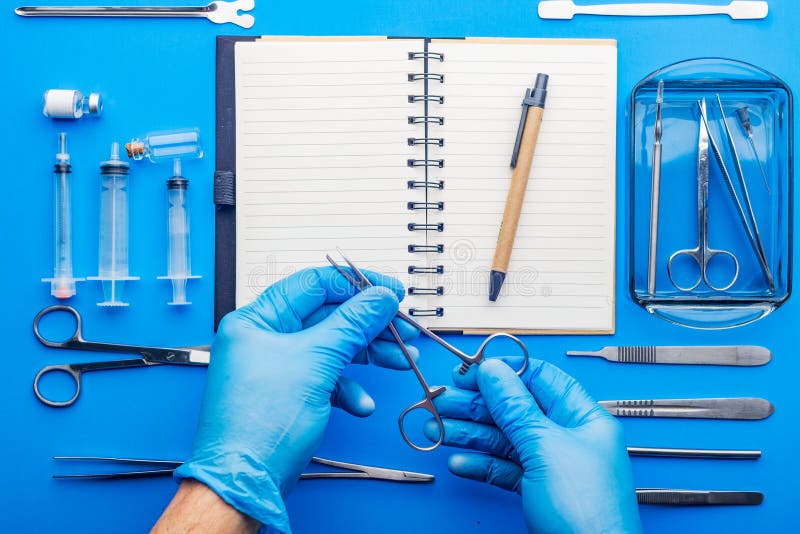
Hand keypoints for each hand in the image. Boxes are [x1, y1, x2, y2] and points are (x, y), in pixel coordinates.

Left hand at [175, 267, 417, 532]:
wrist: (244, 482)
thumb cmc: (258, 424)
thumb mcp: (315, 362)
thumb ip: (352, 324)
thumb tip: (379, 297)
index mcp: (259, 319)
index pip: (314, 285)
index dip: (356, 285)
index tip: (389, 292)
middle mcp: (265, 338)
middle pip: (328, 317)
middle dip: (369, 326)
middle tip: (402, 329)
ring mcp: (277, 367)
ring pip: (333, 348)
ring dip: (367, 356)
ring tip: (399, 360)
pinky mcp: (290, 394)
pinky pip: (326, 379)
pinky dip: (348, 389)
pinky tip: (361, 404)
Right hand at [425, 358, 640, 533]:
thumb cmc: (588, 512)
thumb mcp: (545, 448)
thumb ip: (515, 407)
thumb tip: (494, 371)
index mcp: (584, 418)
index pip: (540, 378)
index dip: (504, 371)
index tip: (471, 371)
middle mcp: (568, 438)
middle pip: (515, 409)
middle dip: (476, 404)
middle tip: (442, 399)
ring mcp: (552, 466)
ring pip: (504, 439)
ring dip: (469, 434)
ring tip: (436, 429)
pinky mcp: (537, 491)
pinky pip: (504, 469)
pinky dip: (480, 465)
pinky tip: (459, 463)